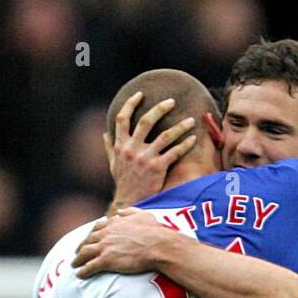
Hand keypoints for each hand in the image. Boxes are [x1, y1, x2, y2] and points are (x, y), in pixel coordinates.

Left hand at [73, 208, 171, 278]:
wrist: (158, 246)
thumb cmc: (155, 232)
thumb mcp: (143, 215)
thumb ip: (130, 211)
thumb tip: (120, 211)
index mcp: (114, 223)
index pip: (98, 227)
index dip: (92, 233)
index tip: (89, 238)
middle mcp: (106, 233)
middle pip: (88, 240)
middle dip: (81, 246)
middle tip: (77, 252)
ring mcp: (105, 247)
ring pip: (85, 253)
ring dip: (78, 259)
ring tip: (74, 264)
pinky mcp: (106, 260)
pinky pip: (90, 267)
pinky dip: (83, 271)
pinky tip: (79, 275)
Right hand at [105, 91, 197, 206]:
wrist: (129, 203)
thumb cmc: (123, 183)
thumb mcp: (113, 164)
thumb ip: (109, 148)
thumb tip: (104, 134)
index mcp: (120, 145)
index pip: (122, 119)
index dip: (130, 104)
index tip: (140, 94)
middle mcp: (132, 148)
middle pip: (146, 121)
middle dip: (159, 108)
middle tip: (172, 101)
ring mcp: (145, 158)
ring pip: (165, 136)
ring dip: (180, 126)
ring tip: (191, 120)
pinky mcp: (158, 168)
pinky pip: (174, 153)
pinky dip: (185, 144)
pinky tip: (193, 139)